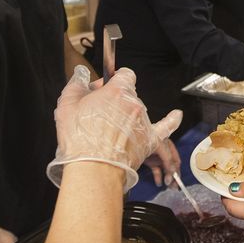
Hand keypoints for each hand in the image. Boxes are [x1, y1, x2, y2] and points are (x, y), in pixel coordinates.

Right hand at [47, 66, 181, 190]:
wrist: (93, 168)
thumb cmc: (80, 138)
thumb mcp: (67, 104)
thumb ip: (76, 84)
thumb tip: (82, 75)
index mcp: (118, 90)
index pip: (123, 74)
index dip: (111, 81)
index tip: (102, 90)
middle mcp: (135, 103)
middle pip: (129, 94)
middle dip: (115, 100)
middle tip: (100, 114)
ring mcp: (145, 122)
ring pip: (138, 111)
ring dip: (127, 116)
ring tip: (109, 132)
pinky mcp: (150, 140)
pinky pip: (165, 127)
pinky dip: (172, 121)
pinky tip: (176, 115)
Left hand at [143, 138, 180, 186]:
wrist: (133, 139)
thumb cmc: (148, 138)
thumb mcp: (161, 147)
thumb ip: (168, 159)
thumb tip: (173, 172)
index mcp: (169, 146)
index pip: (176, 160)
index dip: (177, 170)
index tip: (177, 180)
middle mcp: (164, 152)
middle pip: (171, 166)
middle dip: (173, 176)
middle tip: (174, 186)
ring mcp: (156, 157)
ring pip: (164, 169)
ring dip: (167, 178)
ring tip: (168, 186)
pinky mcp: (150, 162)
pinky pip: (156, 170)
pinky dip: (158, 177)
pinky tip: (158, 183)